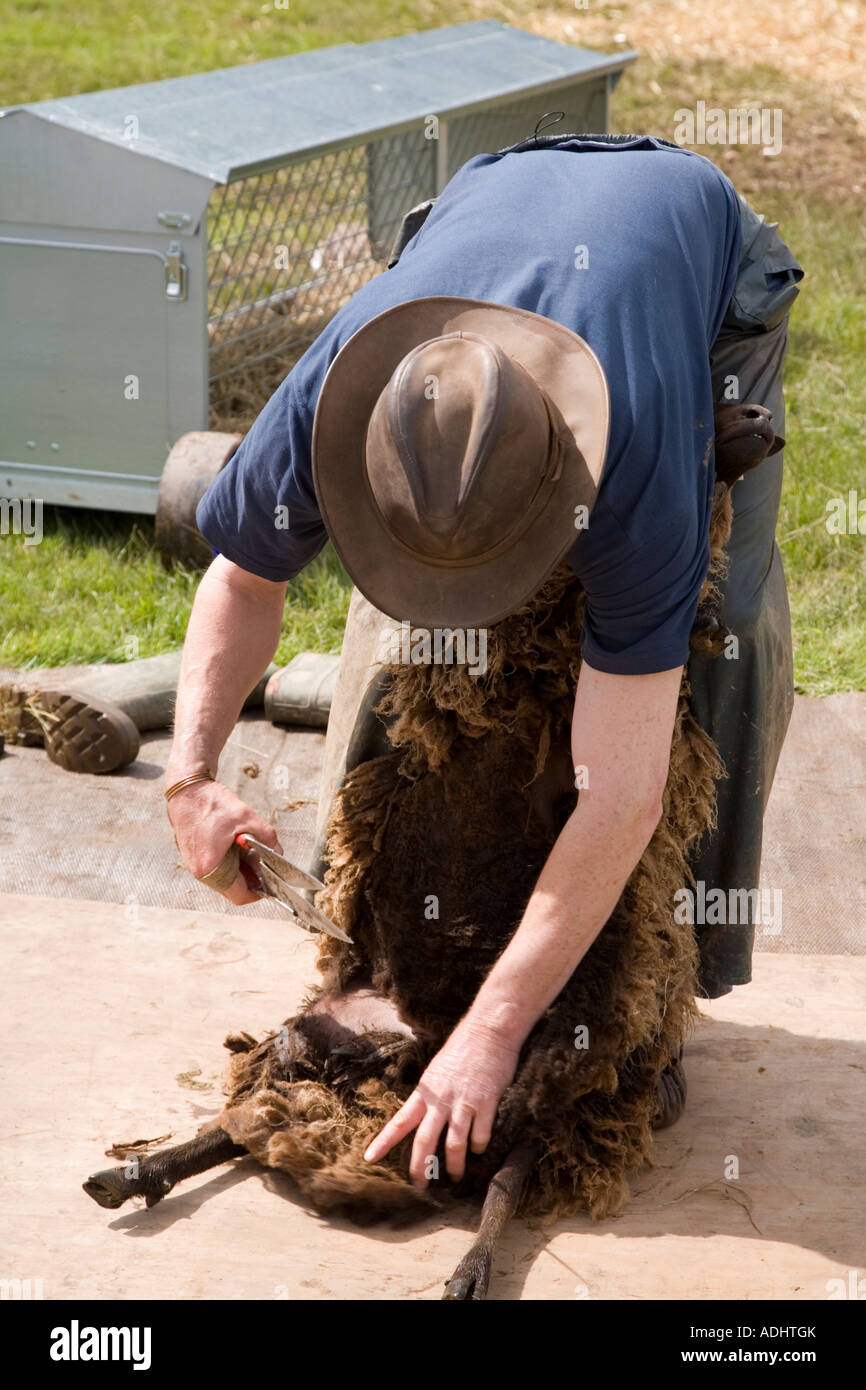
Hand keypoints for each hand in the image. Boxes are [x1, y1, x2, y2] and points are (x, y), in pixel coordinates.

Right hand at [167, 776, 281, 905]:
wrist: (186, 790)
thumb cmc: (212, 803)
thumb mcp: (247, 817)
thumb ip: (267, 838)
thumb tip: (278, 853)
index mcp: (211, 866)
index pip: (239, 895)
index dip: (258, 892)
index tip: (269, 884)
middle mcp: (199, 871)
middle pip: (232, 890)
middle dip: (249, 879)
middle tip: (262, 863)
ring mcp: (192, 865)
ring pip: (223, 880)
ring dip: (238, 871)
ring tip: (248, 851)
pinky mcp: (191, 858)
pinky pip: (214, 870)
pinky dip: (227, 863)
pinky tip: (235, 846)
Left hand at [363, 1018, 519, 1186]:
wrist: (488, 1030)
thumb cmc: (462, 1048)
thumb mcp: (437, 1070)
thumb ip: (430, 1094)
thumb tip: (424, 1114)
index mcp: (425, 1091)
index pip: (399, 1121)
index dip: (383, 1142)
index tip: (369, 1159)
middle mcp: (441, 1100)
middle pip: (425, 1141)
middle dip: (421, 1168)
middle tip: (420, 1187)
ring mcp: (463, 1102)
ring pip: (454, 1145)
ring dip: (453, 1166)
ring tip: (454, 1176)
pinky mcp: (486, 1103)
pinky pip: (480, 1135)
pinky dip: (478, 1147)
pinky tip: (478, 1149)